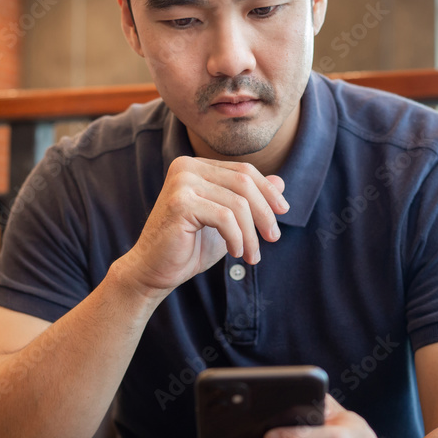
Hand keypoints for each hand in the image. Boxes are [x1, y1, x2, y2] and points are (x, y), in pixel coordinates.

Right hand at [119, 156, 288, 293]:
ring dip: (251, 233)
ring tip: (252, 256)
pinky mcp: (180, 203)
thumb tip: (281, 181)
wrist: (154, 271)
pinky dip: (237, 238)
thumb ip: (249, 200)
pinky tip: (235, 253)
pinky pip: (225, 218)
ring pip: (238, 203)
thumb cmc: (189, 247)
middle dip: (265, 212)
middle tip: (273, 237)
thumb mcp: (227, 221)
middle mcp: (187, 167)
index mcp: (196, 166)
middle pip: (244, 183)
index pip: (243, 170)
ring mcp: (181, 183)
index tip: (283, 212)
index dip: (268, 191)